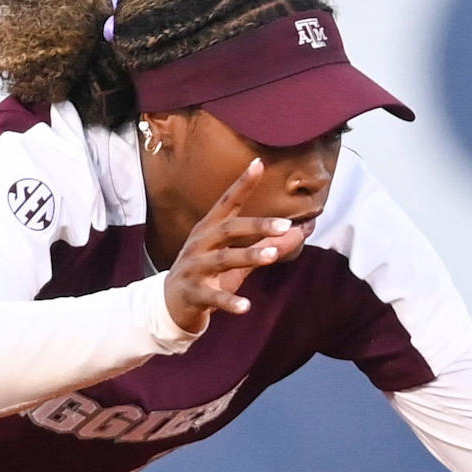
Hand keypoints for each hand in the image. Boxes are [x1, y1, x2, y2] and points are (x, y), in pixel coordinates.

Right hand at [159, 161, 302, 330]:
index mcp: (209, 230)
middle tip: (286, 224)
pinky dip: (229, 301)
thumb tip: (302, 231)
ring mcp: (193, 268)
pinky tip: (246, 306)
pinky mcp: (192, 293)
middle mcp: (199, 244)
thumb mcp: (237, 259)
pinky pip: (212, 296)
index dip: (242, 184)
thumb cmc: (208, 275)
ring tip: (272, 257)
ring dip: (247, 256)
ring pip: (221, 259)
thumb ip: (267, 246)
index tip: (259, 164)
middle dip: (256, 225)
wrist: (169, 304)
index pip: (227, 203)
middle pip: (228, 229)